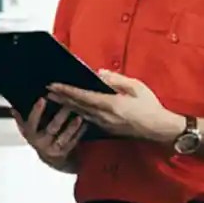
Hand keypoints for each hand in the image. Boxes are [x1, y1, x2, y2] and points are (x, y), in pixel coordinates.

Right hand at [12, 98, 85, 171]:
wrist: (51, 159)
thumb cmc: (39, 138)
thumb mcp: (27, 130)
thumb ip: (21, 119)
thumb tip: (12, 108)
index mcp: (30, 134)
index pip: (32, 122)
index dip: (36, 111)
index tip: (42, 99)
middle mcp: (41, 143)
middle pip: (51, 128)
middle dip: (60, 116)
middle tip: (68, 104)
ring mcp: (54, 149)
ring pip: (64, 137)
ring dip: (72, 127)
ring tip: (79, 116)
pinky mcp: (66, 152)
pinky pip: (73, 142)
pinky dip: (79, 133)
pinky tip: (85, 124)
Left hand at [46, 70, 184, 143]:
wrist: (159, 129)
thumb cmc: (149, 106)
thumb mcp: (136, 87)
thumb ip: (116, 79)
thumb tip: (99, 73)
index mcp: (110, 104)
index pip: (82, 96)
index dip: (66, 90)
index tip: (53, 85)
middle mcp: (104, 116)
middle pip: (76, 106)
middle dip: (60, 98)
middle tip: (45, 90)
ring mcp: (104, 124)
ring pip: (79, 114)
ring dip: (65, 106)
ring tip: (53, 99)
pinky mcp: (106, 129)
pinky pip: (86, 120)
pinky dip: (76, 113)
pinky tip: (70, 110)